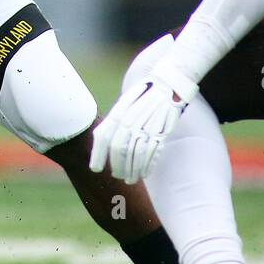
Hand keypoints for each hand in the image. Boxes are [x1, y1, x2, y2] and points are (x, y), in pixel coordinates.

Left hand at [90, 63, 198, 183]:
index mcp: (119, 111)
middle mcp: (131, 119)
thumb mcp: (125, 102)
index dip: (98, 155)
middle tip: (116, 175)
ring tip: (130, 179)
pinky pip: (152, 153)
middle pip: (119, 148)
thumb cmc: (144, 94)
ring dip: (132, 171)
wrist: (168, 84)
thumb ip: (115, 120)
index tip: (95, 169)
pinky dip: (147, 166)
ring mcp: (147, 125)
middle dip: (116, 166)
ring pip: (135, 154)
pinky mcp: (161, 131)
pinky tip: (144, 173)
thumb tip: (103, 140)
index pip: (103, 136)